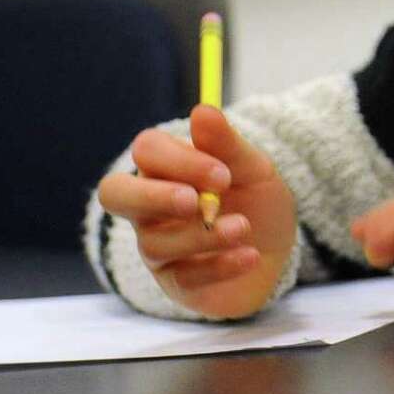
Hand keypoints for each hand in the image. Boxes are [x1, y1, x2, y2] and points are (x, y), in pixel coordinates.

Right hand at [96, 106, 295, 318]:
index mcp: (165, 168)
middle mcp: (149, 207)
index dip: (179, 161)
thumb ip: (227, 144)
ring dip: (201, 235)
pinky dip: (219, 266)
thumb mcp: (252, 168)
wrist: (279, 249)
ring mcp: (158, 247)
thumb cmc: (255, 200)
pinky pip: (184, 278)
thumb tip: (201, 110)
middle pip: (115, 194)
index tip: (223, 174)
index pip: (148, 152)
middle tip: (194, 201)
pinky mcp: (177, 283)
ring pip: (154, 243)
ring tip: (243, 227)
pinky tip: (250, 255)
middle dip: (152, 196)